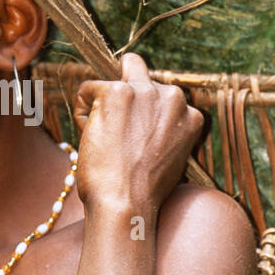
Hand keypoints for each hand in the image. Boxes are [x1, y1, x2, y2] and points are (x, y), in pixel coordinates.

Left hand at [71, 53, 204, 214]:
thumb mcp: (168, 156)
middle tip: (118, 132)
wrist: (126, 203)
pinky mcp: (117, 92)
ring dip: (105, 104)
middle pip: (138, 72)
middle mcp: (173, 97)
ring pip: (114, 80)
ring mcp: (145, 92)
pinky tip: (92, 137)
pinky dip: (83, 112)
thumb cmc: (142, 191)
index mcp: (191, 114)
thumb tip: (140, 119)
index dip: (142, 117)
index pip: (161, 97)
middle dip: (124, 96)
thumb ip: (163, 130)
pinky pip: (87, 90)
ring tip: (106, 139)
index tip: (136, 142)